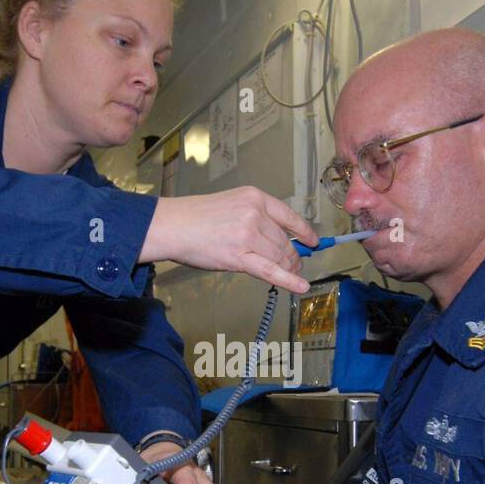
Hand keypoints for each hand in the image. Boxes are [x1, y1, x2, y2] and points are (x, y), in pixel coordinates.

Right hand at [140, 187, 317, 294]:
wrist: (172, 225)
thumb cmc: (195, 217)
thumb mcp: (232, 204)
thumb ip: (255, 217)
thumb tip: (276, 239)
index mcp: (254, 197)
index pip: (288, 216)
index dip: (304, 231)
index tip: (312, 241)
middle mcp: (254, 214)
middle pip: (284, 240)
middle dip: (293, 256)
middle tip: (297, 264)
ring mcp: (248, 236)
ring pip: (279, 256)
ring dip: (289, 267)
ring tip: (293, 273)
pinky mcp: (240, 257)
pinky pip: (271, 271)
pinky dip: (289, 280)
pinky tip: (300, 285)